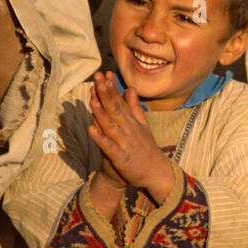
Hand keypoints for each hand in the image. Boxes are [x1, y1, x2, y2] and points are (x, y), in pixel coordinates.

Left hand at [86, 71, 171, 197]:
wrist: (156, 173)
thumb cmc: (146, 150)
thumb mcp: (143, 125)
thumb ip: (135, 107)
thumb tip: (130, 89)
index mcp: (133, 122)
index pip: (121, 102)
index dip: (112, 88)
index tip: (105, 74)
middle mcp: (129, 130)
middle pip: (115, 109)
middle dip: (105, 93)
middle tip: (97, 78)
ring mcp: (125, 143)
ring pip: (110, 125)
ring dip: (101, 111)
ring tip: (92, 98)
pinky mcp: (121, 157)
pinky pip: (109, 146)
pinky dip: (100, 138)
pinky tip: (91, 128)